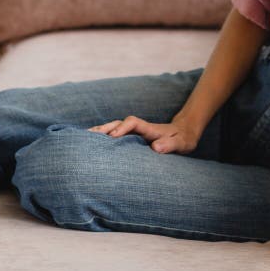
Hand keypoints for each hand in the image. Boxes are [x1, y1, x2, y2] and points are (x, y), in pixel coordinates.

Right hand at [87, 116, 201, 154]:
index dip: (122, 128)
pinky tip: (93, 143)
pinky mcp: (134, 137)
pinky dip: (105, 137)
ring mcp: (136, 132)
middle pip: (119, 123)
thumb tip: (156, 148)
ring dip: (101, 132)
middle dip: (104, 129)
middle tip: (89, 137)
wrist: (185, 132)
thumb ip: (170, 145)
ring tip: (84, 139)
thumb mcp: (182, 143)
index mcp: (150, 128)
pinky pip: (117, 135)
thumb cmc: (183, 139)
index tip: (113, 137)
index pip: (133, 123)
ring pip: (115, 128)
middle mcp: (140, 128)